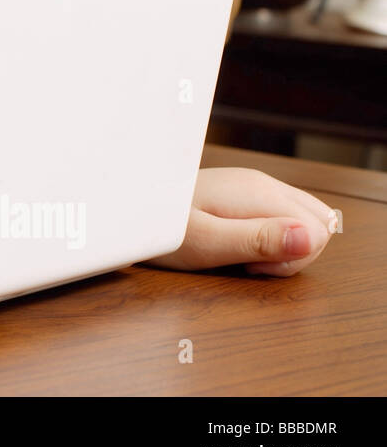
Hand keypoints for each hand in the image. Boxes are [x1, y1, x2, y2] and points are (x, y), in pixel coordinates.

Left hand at [143, 166, 336, 275]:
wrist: (126, 206)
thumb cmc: (159, 226)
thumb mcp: (204, 244)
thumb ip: (257, 241)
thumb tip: (310, 237)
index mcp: (258, 191)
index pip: (319, 231)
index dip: (292, 258)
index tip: (250, 263)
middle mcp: (262, 183)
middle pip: (318, 225)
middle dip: (293, 255)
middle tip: (246, 263)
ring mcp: (253, 187)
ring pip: (302, 223)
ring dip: (281, 250)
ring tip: (238, 255)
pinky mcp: (243, 196)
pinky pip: (281, 220)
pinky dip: (268, 241)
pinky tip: (236, 246)